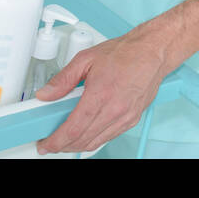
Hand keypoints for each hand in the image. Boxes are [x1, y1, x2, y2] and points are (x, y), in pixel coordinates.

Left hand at [34, 19, 183, 154]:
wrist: (153, 52)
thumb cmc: (126, 52)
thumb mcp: (86, 58)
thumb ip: (63, 79)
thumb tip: (46, 94)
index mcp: (100, 94)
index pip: (73, 129)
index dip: (55, 141)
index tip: (45, 144)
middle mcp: (115, 110)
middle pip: (82, 140)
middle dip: (62, 145)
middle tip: (50, 141)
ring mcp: (125, 117)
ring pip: (95, 142)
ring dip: (77, 145)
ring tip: (65, 139)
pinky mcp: (133, 119)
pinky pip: (108, 137)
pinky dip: (93, 139)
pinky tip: (85, 133)